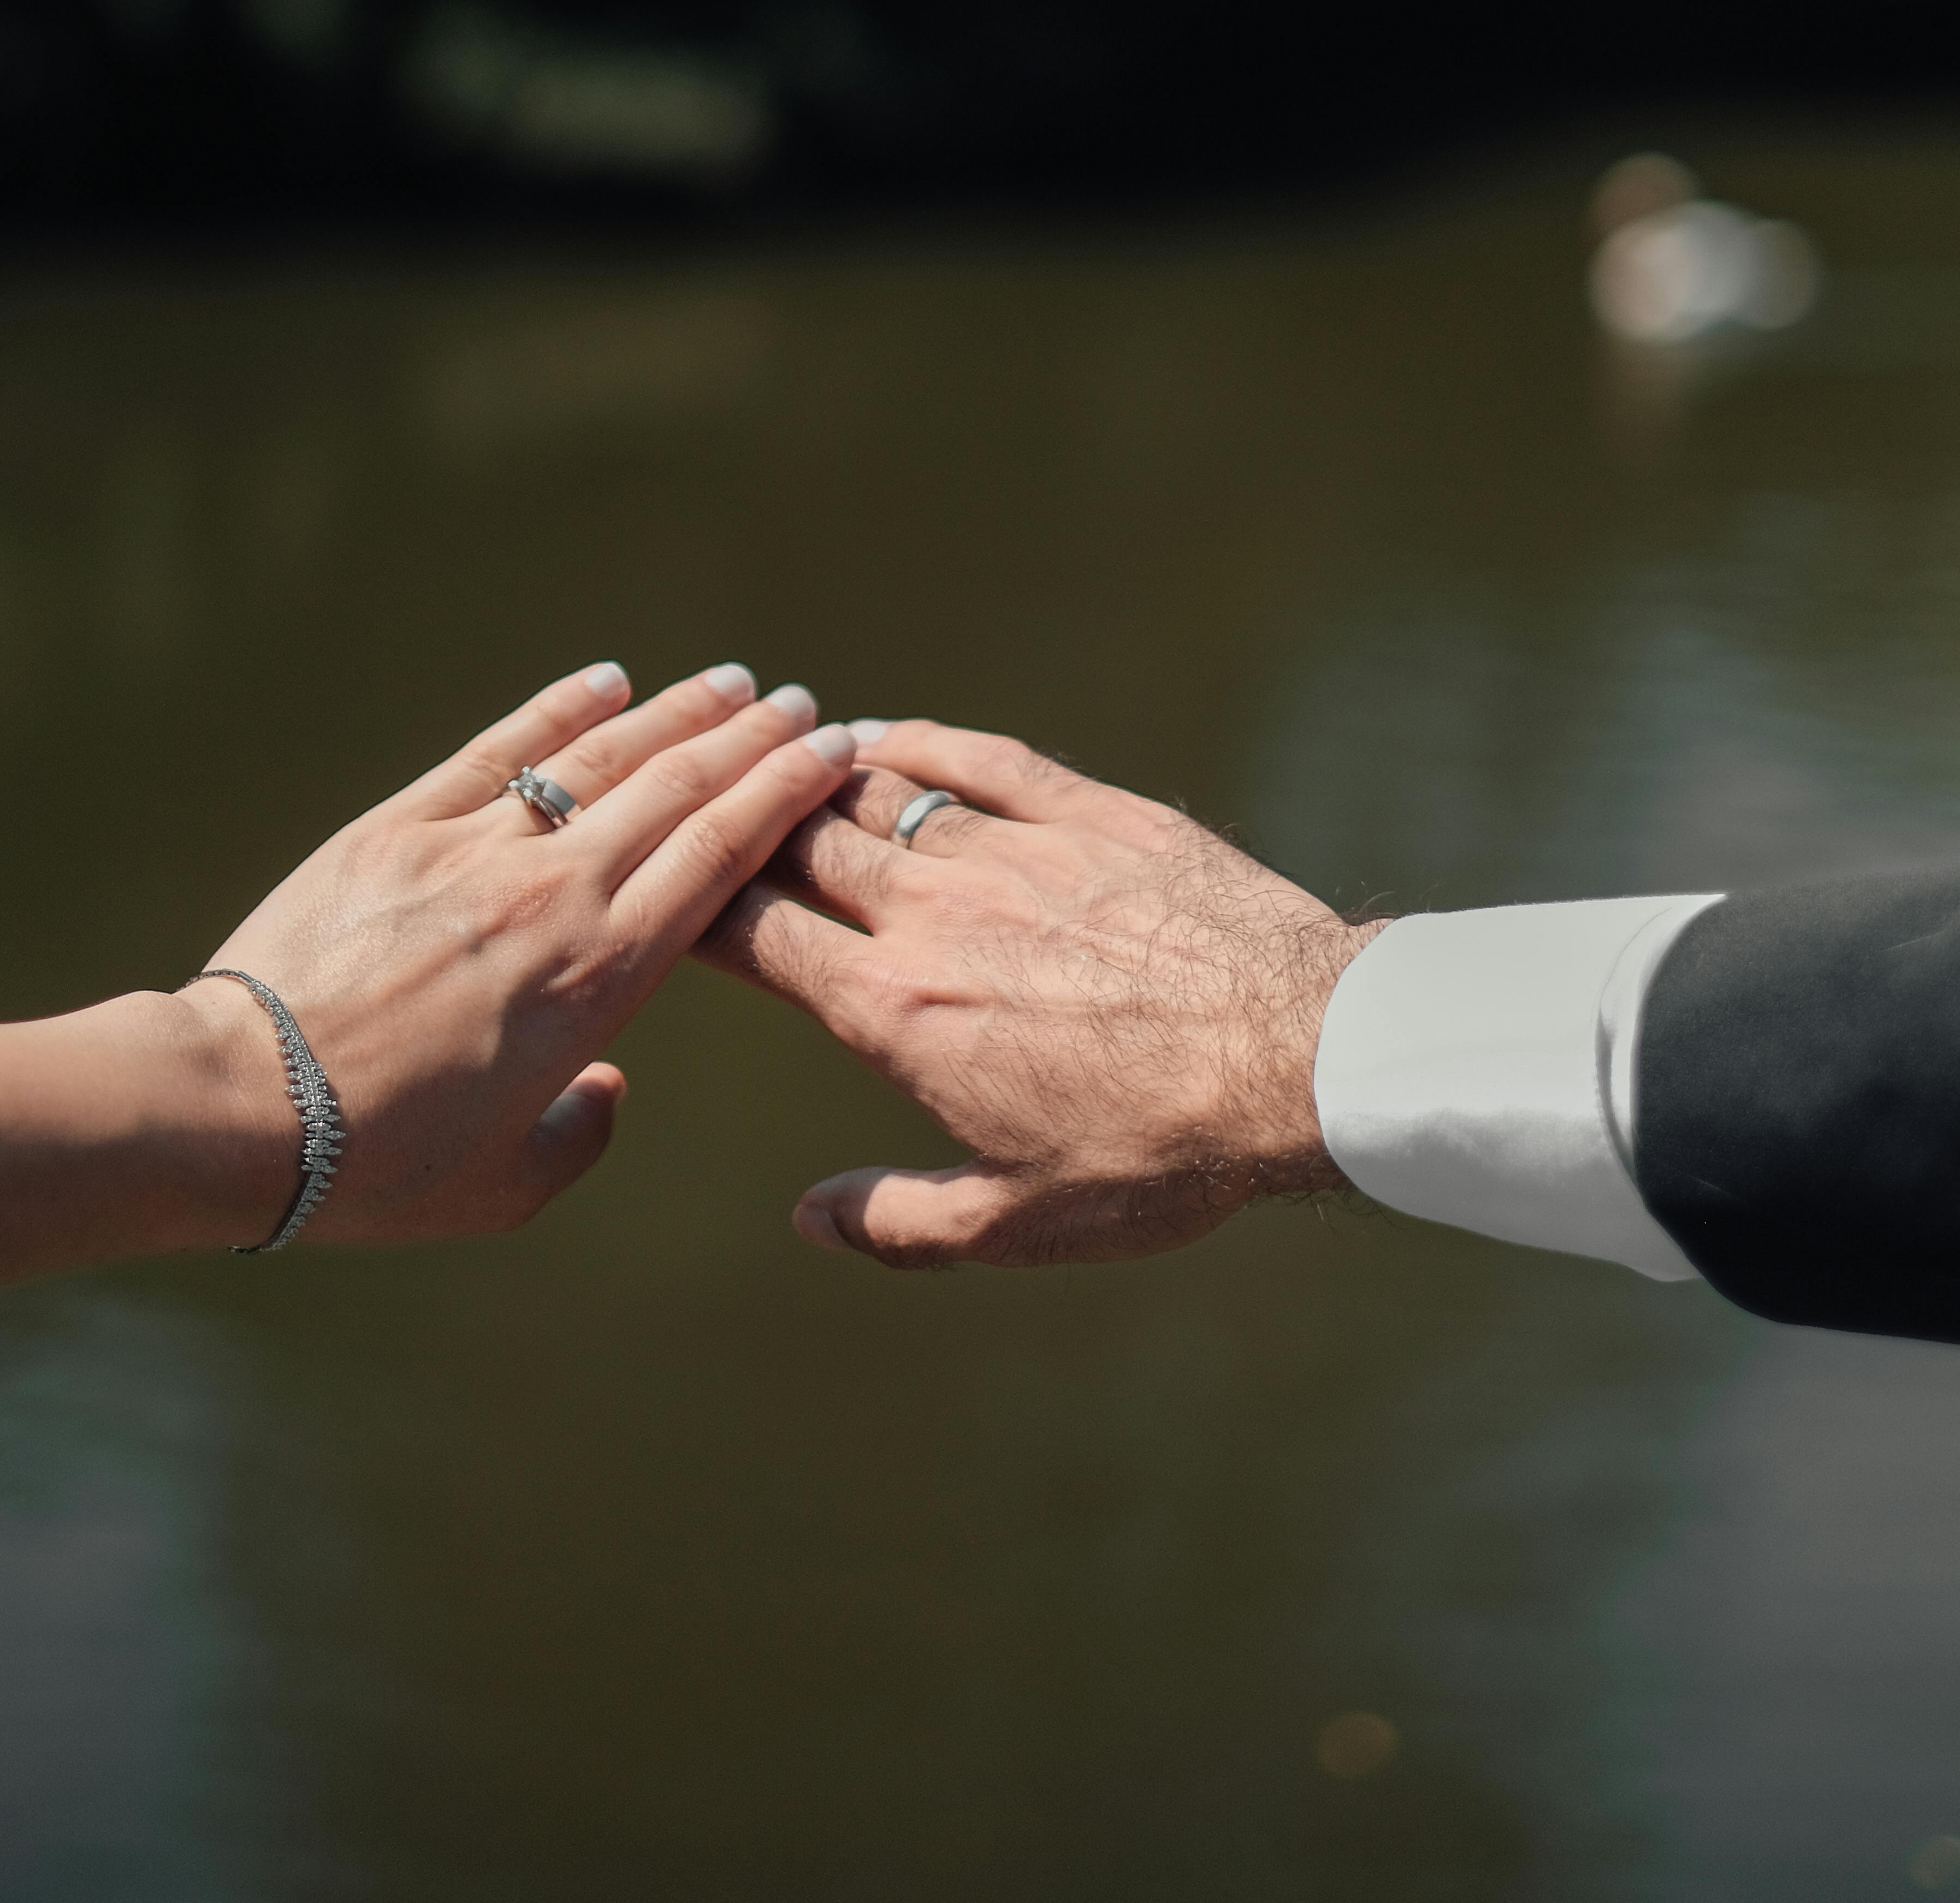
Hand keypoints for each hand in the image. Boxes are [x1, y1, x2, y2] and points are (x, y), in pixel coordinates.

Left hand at [188, 657, 855, 1245]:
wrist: (242, 1107)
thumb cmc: (377, 1164)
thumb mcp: (506, 1186)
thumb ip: (580, 1134)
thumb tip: (605, 1085)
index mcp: (600, 978)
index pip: (720, 855)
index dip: (784, 793)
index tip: (830, 752)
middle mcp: (556, 894)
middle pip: (681, 789)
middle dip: (753, 739)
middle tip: (803, 703)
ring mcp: (477, 850)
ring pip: (603, 756)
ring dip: (677, 712)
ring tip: (731, 683)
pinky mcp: (398, 826)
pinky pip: (497, 750)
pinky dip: (558, 708)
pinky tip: (605, 678)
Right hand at [702, 718, 1379, 1267]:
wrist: (1299, 1058)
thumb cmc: (1161, 1154)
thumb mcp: (1019, 1223)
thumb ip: (898, 1221)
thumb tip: (808, 1221)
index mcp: (901, 1012)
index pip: (761, 941)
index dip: (698, 911)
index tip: (660, 893)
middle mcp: (937, 915)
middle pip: (805, 851)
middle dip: (742, 830)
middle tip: (703, 810)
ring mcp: (1014, 852)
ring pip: (881, 794)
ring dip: (818, 780)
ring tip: (776, 768)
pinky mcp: (1092, 813)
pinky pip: (980, 759)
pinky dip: (918, 741)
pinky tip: (883, 736)